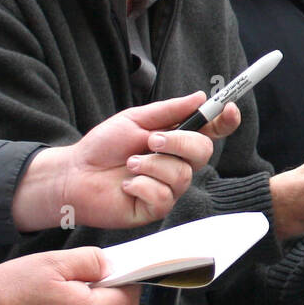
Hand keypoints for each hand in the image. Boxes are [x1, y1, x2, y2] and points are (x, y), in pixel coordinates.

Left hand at [12, 92, 239, 230]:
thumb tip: (201, 96)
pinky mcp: (157, 208)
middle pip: (203, 152)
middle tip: (150, 140)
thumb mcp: (135, 120)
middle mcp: (179, 164)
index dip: (225, 121)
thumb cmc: (103, 147)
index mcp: (176, 141)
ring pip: (182, 175)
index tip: (229, 109)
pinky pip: (164, 195)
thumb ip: (169, 111)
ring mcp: (170, 188)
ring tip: (129, 164)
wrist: (74, 174)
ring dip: (151, 165)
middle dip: (178, 142)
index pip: (211, 132)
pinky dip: (141, 185)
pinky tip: (126, 185)